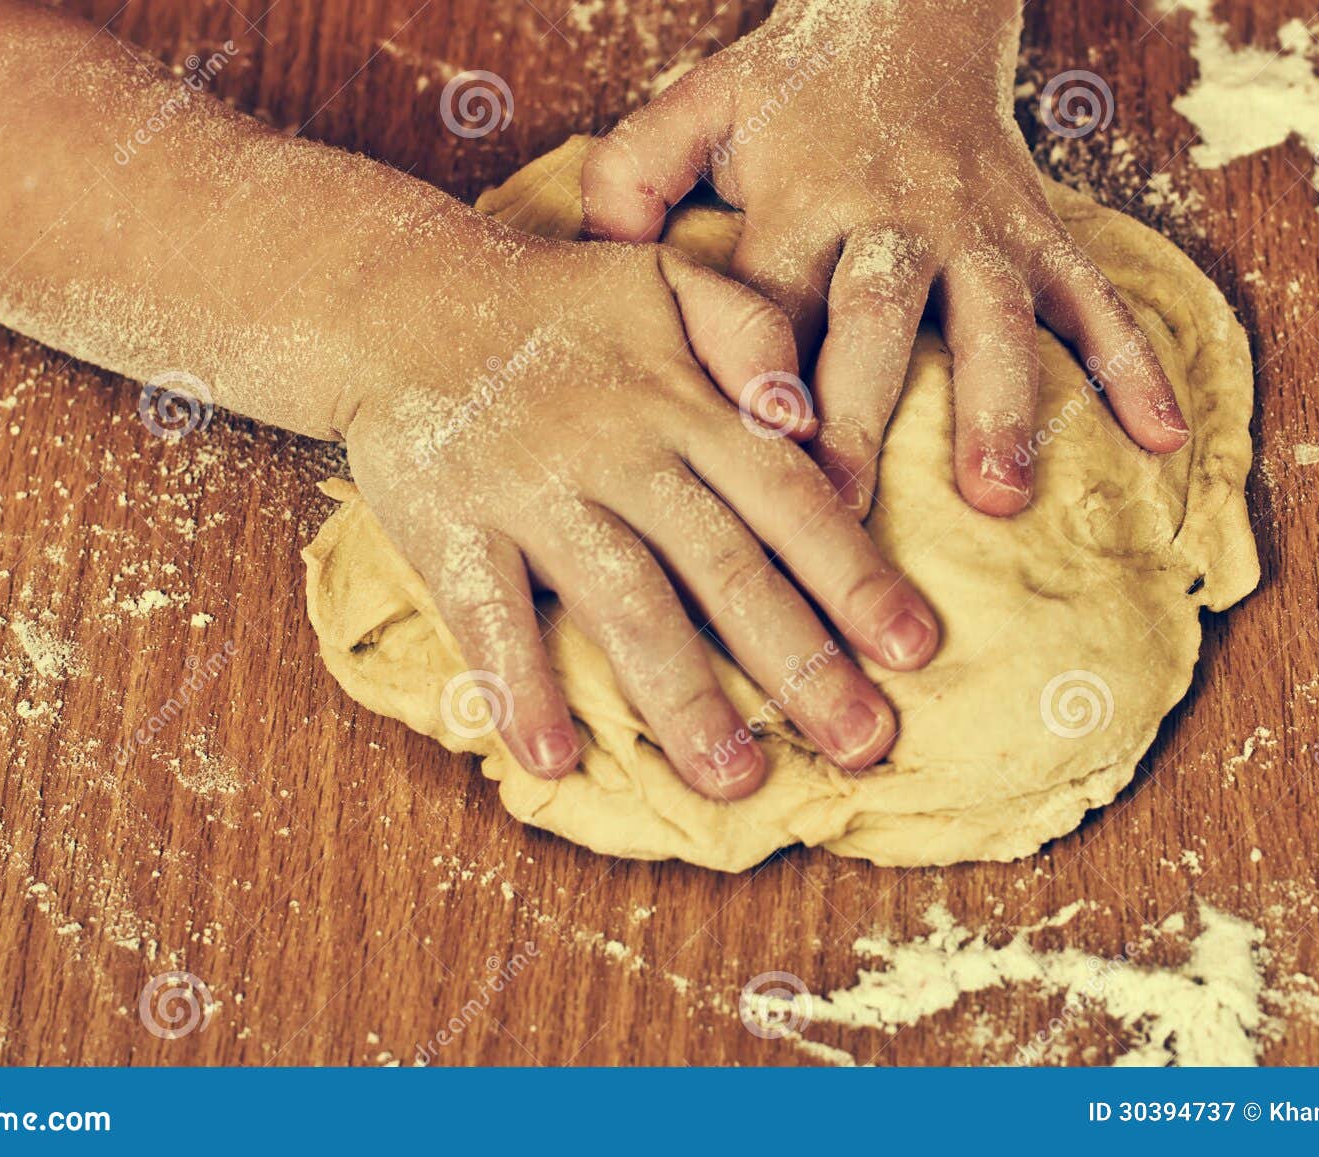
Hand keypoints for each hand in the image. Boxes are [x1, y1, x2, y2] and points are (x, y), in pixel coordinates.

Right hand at [340, 227, 939, 798]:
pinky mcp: (451, 525)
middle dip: (799, 662)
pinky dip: (518, 686)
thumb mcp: (665, 278)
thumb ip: (748, 330)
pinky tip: (553, 760)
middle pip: (723, 568)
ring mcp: (533, 493)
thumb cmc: (554, 308)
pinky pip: (488, 616)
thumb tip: (806, 417)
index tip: (916, 649)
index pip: (789, 499)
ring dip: (682, 700)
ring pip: (623, 606)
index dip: (854, 576)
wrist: (402, 297)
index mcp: (682, 404)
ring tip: (734, 782)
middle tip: (863, 744)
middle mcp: (619, 453)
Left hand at [582, 0, 1189, 517]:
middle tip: (844, 517)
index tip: (735, 485)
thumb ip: (635, 173)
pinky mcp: (1039, 224)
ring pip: (994, 316)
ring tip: (998, 498)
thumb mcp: (698, 106)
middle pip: (874, 321)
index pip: (764, 307)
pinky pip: (1094, 293)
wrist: (909, 0)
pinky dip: (1132, 362)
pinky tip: (1160, 438)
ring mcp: (977, 223)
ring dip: (999, 406)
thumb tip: (594, 250)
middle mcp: (890, 216)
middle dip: (859, 417)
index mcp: (798, 199)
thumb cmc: (789, 82)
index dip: (750, 391)